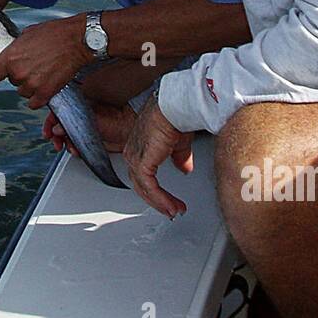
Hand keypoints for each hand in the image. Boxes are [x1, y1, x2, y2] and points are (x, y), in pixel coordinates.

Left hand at [0, 16, 91, 109]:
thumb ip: (16, 48)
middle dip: (21, 76)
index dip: (1, 73)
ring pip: (23, 92)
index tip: (5, 73)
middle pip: (12, 82)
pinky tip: (45, 87)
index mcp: (10, 57)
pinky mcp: (45, 93)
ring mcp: (31, 85)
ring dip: (31, 87)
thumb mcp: (27, 34)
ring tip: (43, 74)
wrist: (76, 41)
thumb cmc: (55, 33)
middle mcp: (18, 73)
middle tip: (35, 66)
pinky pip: (34, 103)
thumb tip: (13, 54)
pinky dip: (39, 98)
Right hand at [43, 99, 136, 155]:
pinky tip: (75, 151)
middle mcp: (79, 116)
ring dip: (64, 144)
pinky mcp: (86, 139)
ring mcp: (82, 127)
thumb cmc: (116, 119)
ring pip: (66, 136)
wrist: (128, 132)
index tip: (48, 131)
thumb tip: (57, 128)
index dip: (50, 121)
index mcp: (79, 105)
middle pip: (59, 125)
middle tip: (56, 143)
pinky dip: (73, 149)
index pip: (58, 110)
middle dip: (55, 136)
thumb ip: (73, 123)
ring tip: (68, 148)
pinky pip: (74, 144)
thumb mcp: (92, 119)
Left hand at [122, 94, 194, 219]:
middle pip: (141, 184)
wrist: (176, 107)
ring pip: (144, 188)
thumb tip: (185, 169)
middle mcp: (132, 152)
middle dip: (158, 200)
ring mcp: (135, 157)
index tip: (169, 201)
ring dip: (161, 202)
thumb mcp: (179, 142)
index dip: (155, 190)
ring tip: (175, 210)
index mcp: (139, 146)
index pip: (142, 175)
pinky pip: (149, 186)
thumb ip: (179, 157)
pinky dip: (161, 198)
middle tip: (172, 210)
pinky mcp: (142, 162)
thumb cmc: (176, 116)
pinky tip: (171, 206)